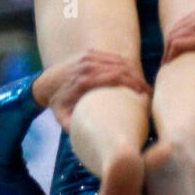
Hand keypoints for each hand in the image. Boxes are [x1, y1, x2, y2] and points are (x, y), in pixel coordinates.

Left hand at [32, 50, 150, 131]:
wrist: (45, 83)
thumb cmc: (58, 104)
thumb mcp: (62, 119)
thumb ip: (74, 128)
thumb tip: (91, 140)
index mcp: (84, 81)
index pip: (115, 77)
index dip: (133, 84)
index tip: (145, 96)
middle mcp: (87, 65)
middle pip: (121, 68)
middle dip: (138, 80)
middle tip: (149, 94)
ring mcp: (89, 57)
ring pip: (119, 61)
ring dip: (134, 72)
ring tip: (144, 86)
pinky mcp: (90, 53)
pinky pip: (113, 57)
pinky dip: (125, 66)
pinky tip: (134, 77)